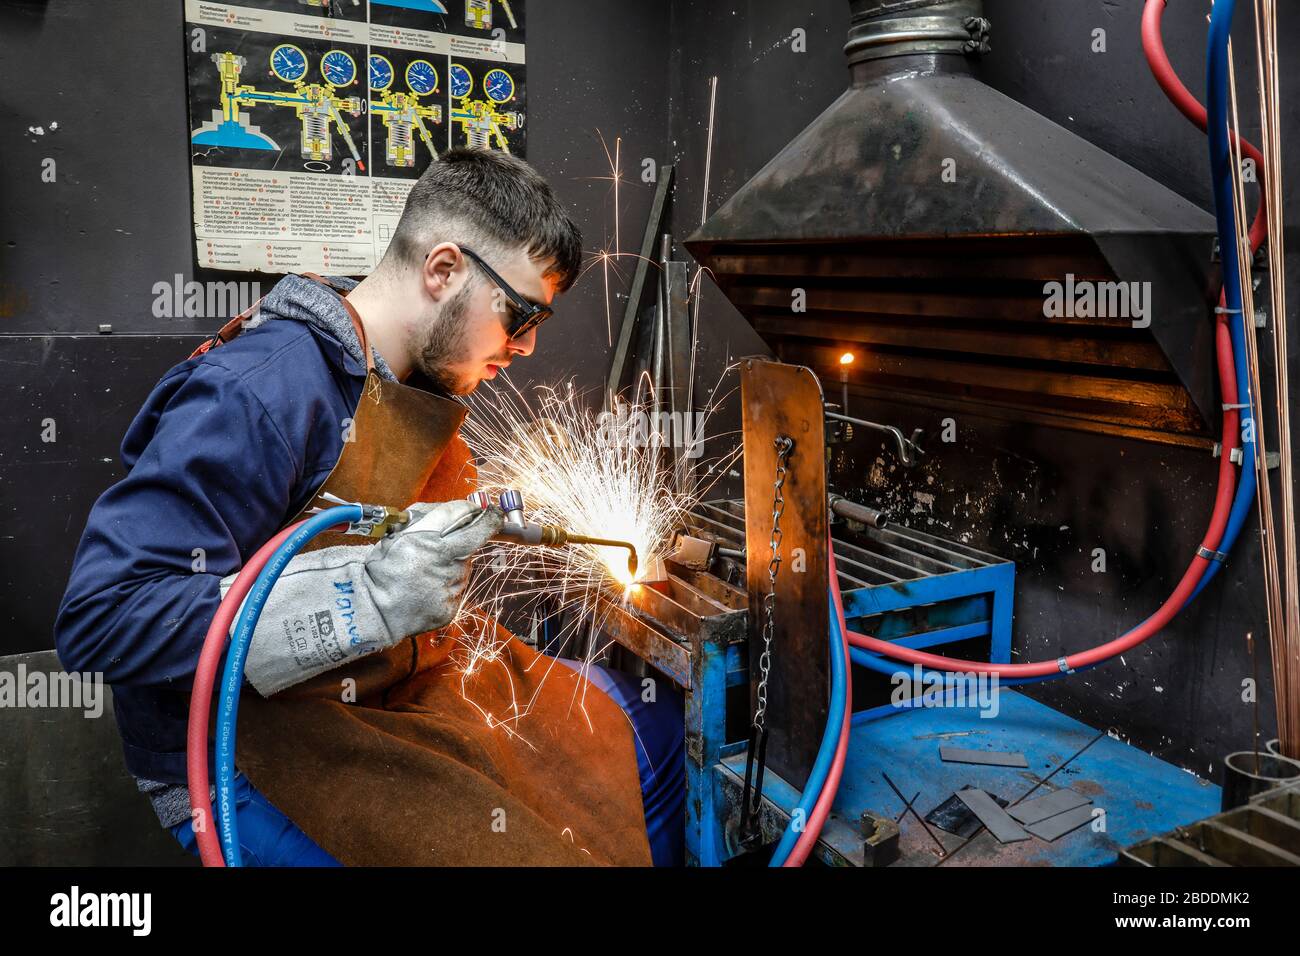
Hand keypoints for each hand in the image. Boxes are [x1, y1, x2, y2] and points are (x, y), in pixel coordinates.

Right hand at [229, 500, 502, 695]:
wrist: (369, 607)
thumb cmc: (382, 566)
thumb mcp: (401, 533)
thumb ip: (433, 519)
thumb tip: (466, 508)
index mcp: (428, 542)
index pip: (469, 521)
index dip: (484, 515)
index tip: (490, 512)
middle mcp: (442, 565)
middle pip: (473, 542)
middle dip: (474, 533)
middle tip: (472, 530)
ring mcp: (447, 589)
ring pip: (464, 567)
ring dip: (454, 563)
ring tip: (427, 569)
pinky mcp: (449, 608)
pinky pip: (457, 589)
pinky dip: (447, 585)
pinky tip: (427, 586)